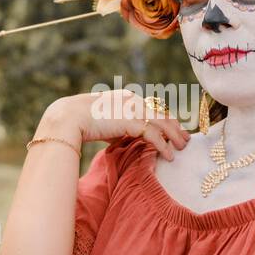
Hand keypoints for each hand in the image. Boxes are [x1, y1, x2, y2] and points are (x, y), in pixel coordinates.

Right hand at [35, 91, 189, 160]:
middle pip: (162, 114)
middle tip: (185, 138)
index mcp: (127, 98)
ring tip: (183, 148)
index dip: (165, 119)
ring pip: (163, 124)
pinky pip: (155, 136)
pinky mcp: (132, 122)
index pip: (152, 108)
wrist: (69, 118)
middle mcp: (134, 101)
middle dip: (176, 126)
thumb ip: (116, 128)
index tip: (173, 128)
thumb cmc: (80, 121)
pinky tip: (169, 156)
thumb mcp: (103, 122)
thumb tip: (121, 139)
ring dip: (175, 137)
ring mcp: (134, 110)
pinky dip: (164, 146)